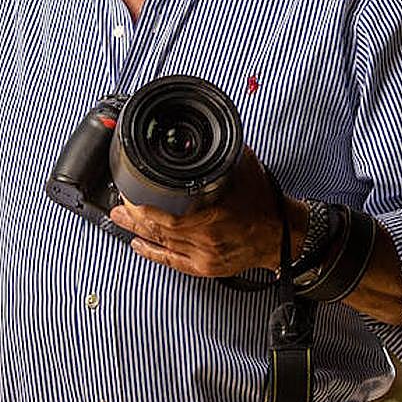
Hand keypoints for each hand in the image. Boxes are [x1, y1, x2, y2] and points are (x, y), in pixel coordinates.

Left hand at [110, 145, 303, 277]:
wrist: (283, 234)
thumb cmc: (265, 203)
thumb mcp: (246, 169)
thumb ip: (224, 154)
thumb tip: (208, 134)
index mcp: (214, 218)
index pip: (168, 217)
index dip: (143, 208)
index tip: (129, 194)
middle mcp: (207, 240)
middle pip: (159, 230)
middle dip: (134, 217)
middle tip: (118, 205)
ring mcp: (205, 256)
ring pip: (162, 245)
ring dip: (138, 231)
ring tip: (119, 219)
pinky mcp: (206, 267)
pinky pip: (172, 262)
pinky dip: (152, 253)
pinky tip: (137, 244)